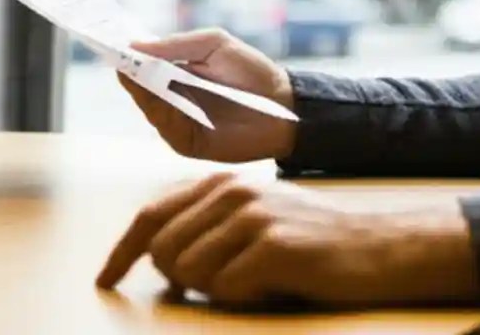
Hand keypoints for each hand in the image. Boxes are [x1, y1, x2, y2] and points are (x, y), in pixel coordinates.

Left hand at [95, 173, 479, 307]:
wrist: (374, 249)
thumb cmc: (309, 239)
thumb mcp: (251, 217)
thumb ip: (204, 224)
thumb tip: (157, 258)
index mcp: (220, 181)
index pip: (150, 215)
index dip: (122, 251)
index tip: (105, 278)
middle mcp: (232, 190)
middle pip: (162, 249)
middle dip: (177, 278)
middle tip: (220, 283)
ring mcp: (253, 216)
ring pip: (188, 271)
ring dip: (211, 290)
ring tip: (250, 281)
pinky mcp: (273, 245)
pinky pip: (224, 289)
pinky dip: (239, 298)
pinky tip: (268, 286)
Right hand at [118, 29, 296, 162]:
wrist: (284, 107)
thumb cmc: (252, 71)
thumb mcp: (215, 44)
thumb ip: (177, 44)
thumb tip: (134, 44)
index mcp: (176, 73)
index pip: (143, 65)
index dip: (127, 55)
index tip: (109, 42)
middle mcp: (172, 99)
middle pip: (141, 88)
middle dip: (129, 73)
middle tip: (116, 59)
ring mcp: (178, 122)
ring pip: (150, 108)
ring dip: (141, 93)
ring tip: (132, 74)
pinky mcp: (187, 143)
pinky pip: (166, 127)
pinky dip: (159, 113)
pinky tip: (154, 97)